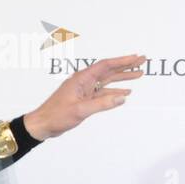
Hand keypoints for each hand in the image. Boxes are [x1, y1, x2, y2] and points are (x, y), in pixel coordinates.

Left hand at [22, 53, 144, 139]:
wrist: (42, 125)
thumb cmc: (56, 115)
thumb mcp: (80, 110)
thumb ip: (102, 104)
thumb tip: (122, 98)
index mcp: (81, 79)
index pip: (105, 66)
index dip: (122, 61)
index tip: (136, 58)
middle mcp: (83, 82)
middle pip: (108, 71)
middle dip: (125, 66)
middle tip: (142, 61)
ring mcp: (84, 91)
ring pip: (107, 82)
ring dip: (122, 78)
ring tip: (138, 75)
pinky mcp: (84, 100)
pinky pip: (102, 94)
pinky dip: (114, 93)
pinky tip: (124, 93)